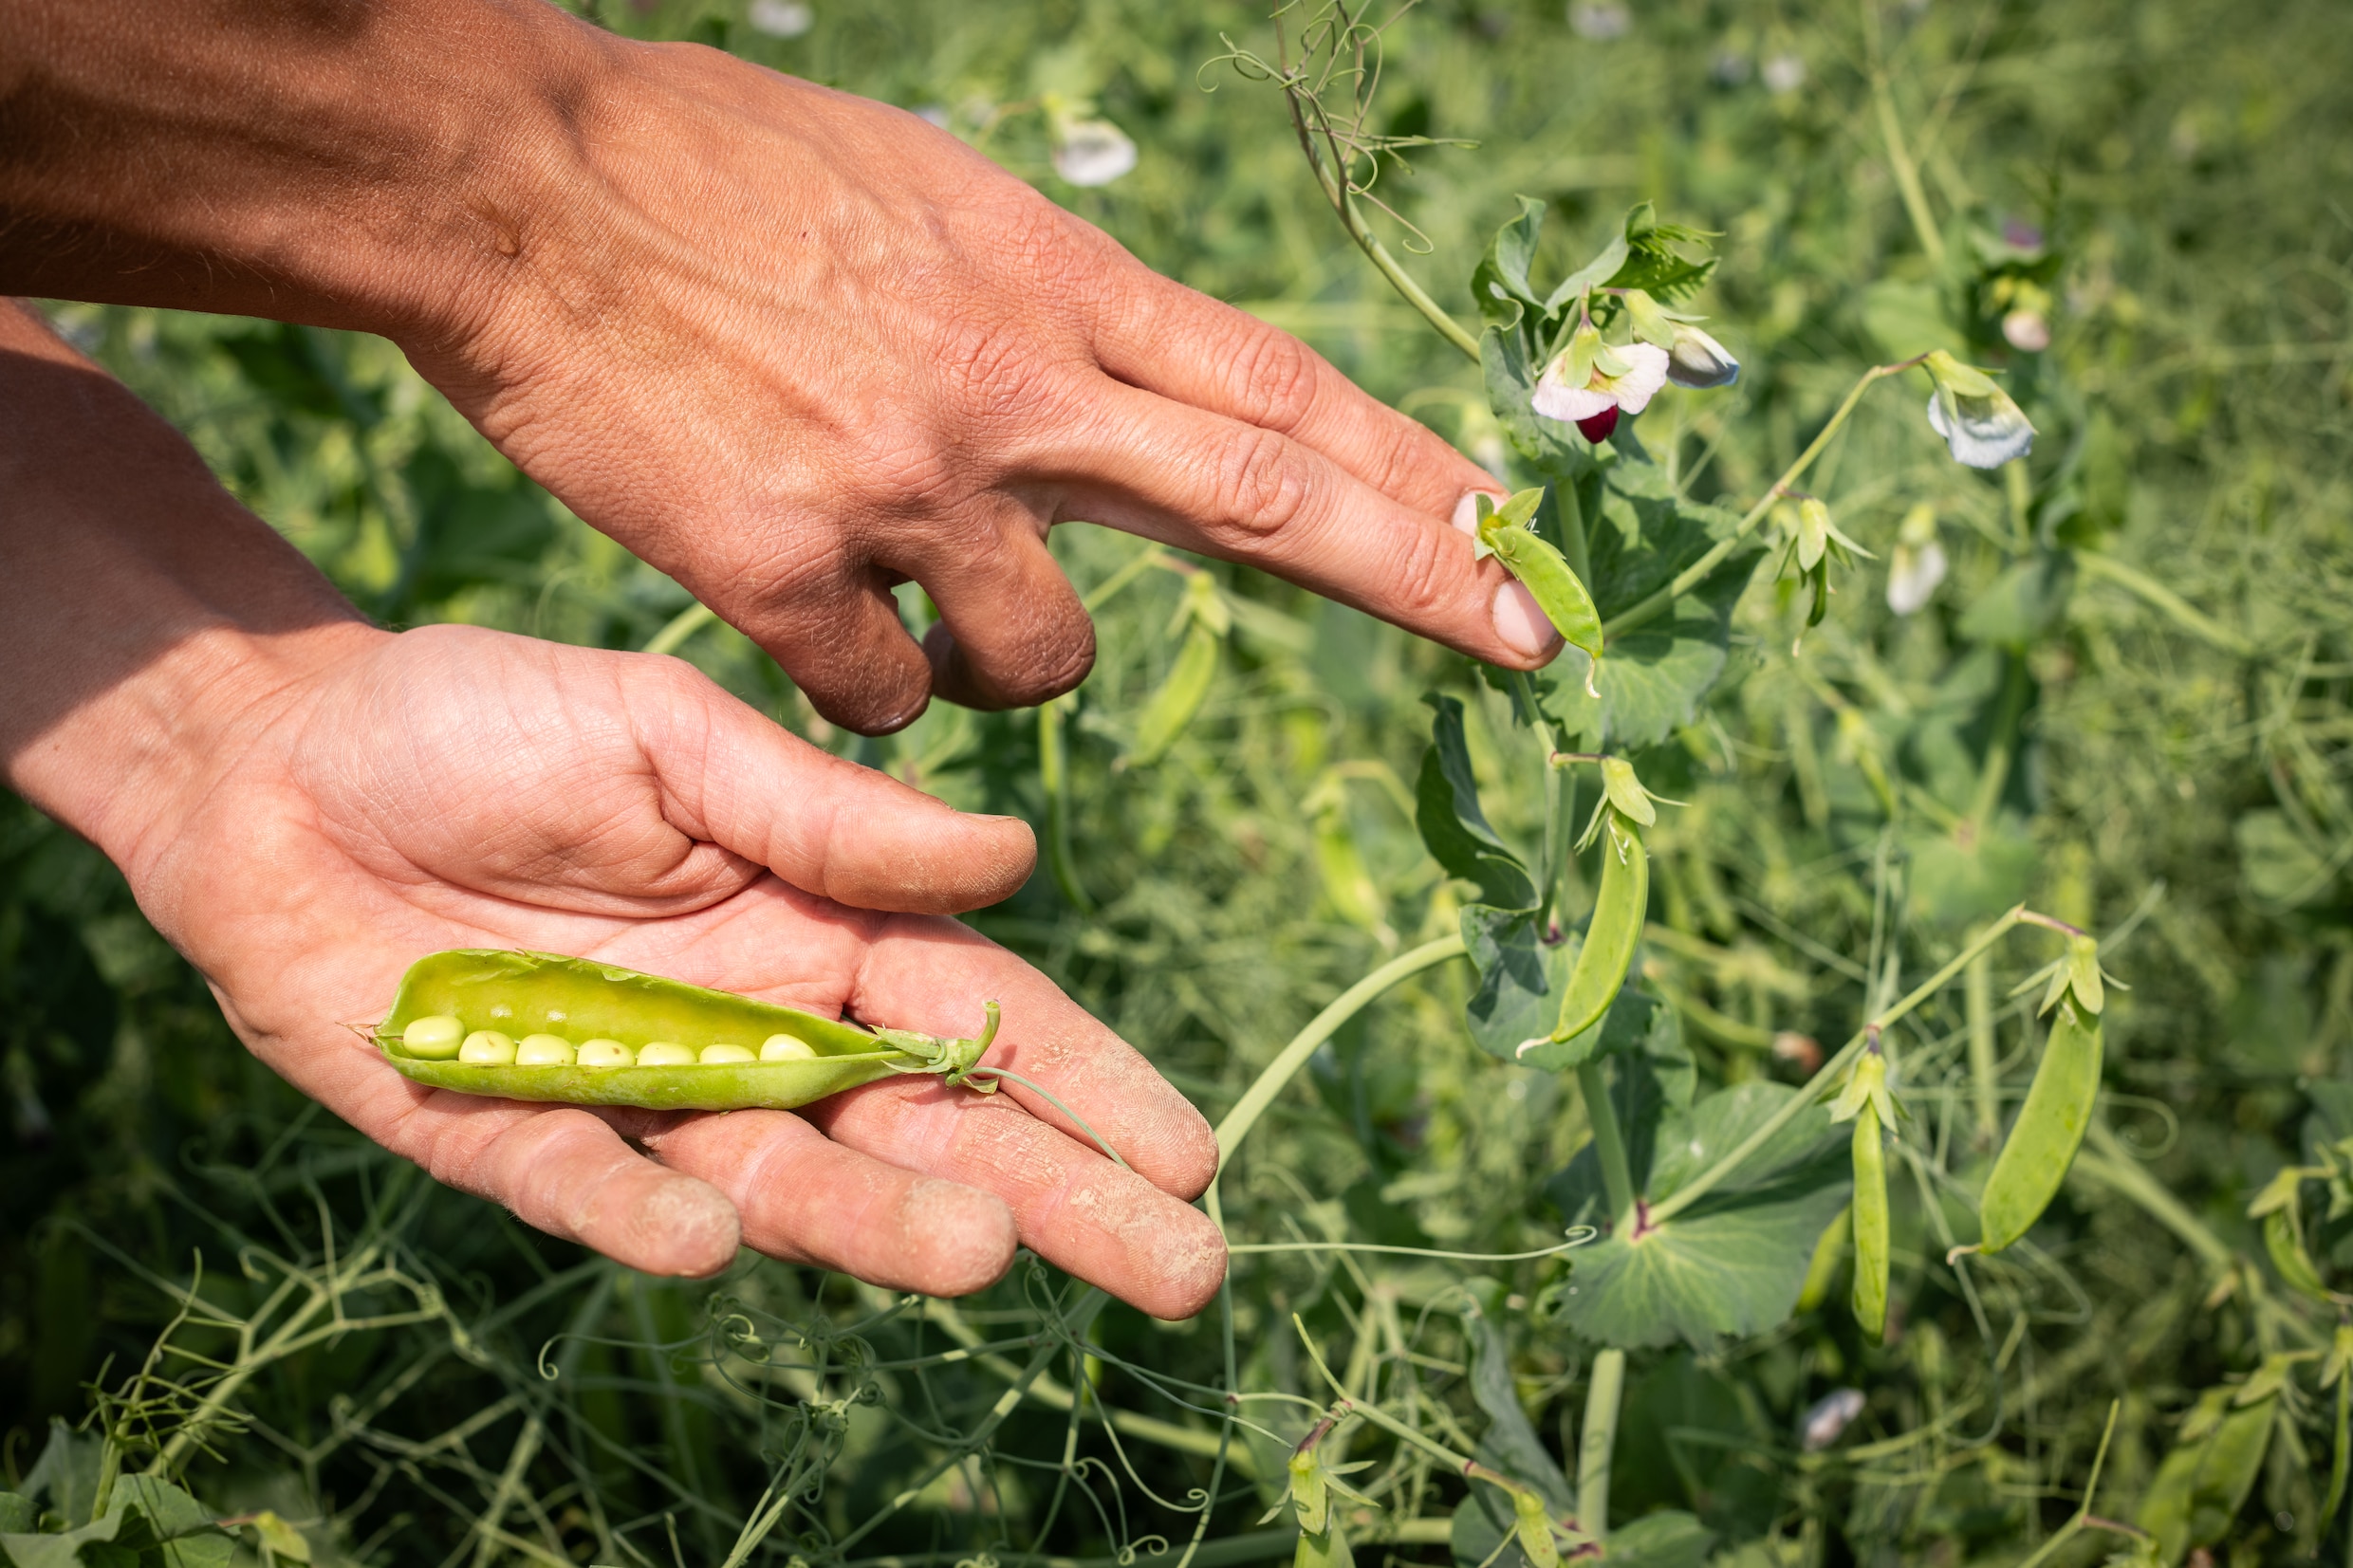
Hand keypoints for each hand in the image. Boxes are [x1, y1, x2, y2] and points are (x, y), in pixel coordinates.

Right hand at [0, 0, 1555, 735]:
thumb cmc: (716, 169)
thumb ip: (1045, 308)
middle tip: (1525, 645)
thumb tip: (1126, 394)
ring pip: (1051, 661)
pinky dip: (879, 693)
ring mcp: (908, 486)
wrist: (517, 183)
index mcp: (1050, 282)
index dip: (1407, 464)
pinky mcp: (787, 571)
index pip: (1278, 388)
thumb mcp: (928, 195)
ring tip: (929, 602)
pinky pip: (892, 704)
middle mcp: (1012, 388)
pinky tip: (818, 631)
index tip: (1511, 525)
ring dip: (1019, 663)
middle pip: (1266, 501)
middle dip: (1416, 577)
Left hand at [0, 304, 1225, 1315]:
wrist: (278, 764)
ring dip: (880, 1223)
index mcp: (815, 924)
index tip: (1194, 1160)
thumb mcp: (670, 734)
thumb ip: (829, 814)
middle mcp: (753, 1027)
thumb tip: (1011, 860)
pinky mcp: (507, 1134)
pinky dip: (645, 1220)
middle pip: (928, 1131)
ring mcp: (640, 1094)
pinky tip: (712, 1241)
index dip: (1090, 1088)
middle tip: (1177, 1273)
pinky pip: (588, 1191)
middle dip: (1055, 1199)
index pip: (986, 1019)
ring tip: (984, 1254)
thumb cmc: (487, 725)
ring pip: (785, 1182)